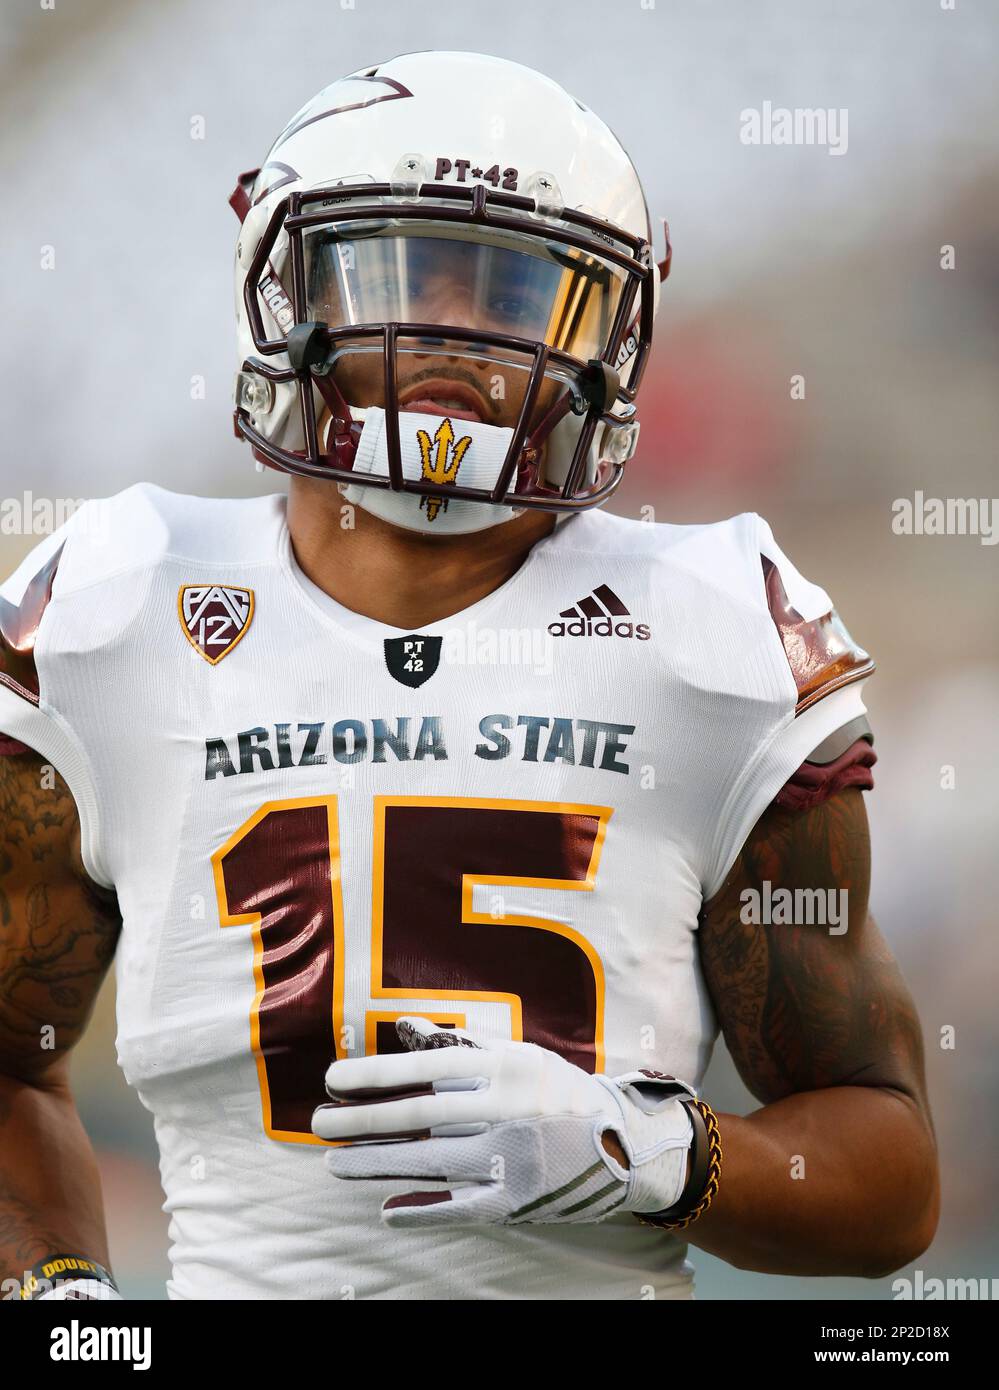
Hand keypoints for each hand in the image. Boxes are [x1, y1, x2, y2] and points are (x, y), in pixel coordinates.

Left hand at [311, 1018, 694, 1228]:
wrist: (625, 1145)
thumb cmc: (556, 1091)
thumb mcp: (516, 1056)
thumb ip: (458, 1044)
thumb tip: (402, 1026)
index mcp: (504, 1067)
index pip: (424, 1067)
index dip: (374, 1074)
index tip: (332, 1079)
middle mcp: (505, 1110)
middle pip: (418, 1115)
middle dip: (361, 1120)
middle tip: (316, 1122)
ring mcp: (511, 1159)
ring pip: (429, 1161)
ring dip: (375, 1163)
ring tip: (333, 1162)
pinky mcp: (517, 1202)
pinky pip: (458, 1208)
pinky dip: (421, 1209)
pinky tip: (386, 1209)